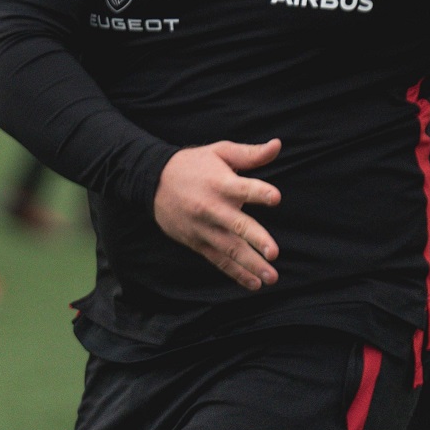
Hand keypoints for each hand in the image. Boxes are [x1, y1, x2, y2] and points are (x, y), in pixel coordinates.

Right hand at [153, 140, 282, 290]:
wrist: (152, 182)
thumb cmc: (193, 165)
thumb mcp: (219, 152)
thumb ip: (250, 154)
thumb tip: (278, 145)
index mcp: (220, 183)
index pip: (242, 187)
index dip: (258, 192)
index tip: (275, 198)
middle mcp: (212, 207)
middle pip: (235, 225)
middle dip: (255, 239)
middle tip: (273, 253)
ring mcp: (203, 228)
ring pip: (229, 249)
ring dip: (250, 265)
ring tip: (271, 277)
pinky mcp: (197, 242)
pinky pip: (218, 260)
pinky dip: (236, 273)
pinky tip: (254, 284)